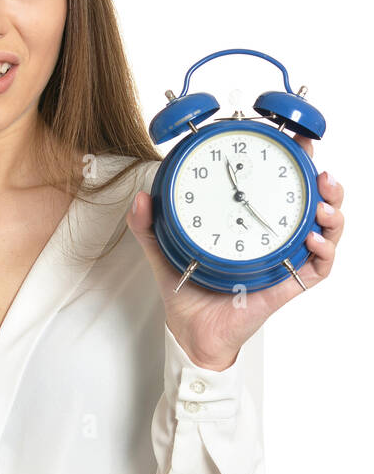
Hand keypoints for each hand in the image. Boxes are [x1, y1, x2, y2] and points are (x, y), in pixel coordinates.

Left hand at [126, 134, 344, 369]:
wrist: (191, 331)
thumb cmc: (187, 291)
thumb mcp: (165, 250)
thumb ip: (149, 224)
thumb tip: (141, 198)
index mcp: (253, 225)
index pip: (281, 189)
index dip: (295, 164)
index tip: (296, 141)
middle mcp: (274, 240)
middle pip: (314, 205)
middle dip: (326, 185)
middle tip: (319, 169)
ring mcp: (284, 262)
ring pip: (326, 232)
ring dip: (332, 212)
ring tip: (323, 201)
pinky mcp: (286, 285)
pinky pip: (317, 268)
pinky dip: (324, 251)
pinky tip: (314, 238)